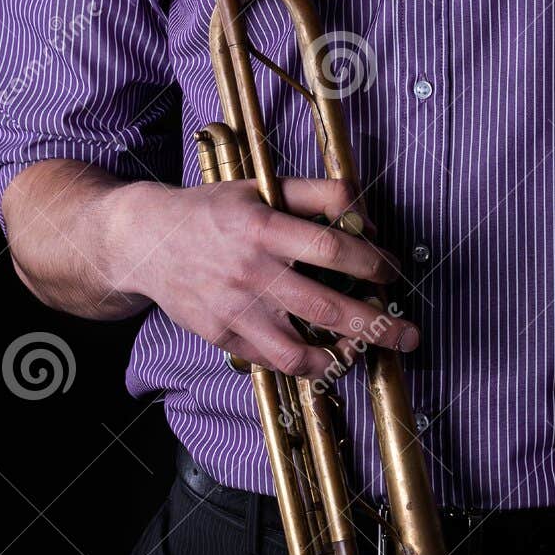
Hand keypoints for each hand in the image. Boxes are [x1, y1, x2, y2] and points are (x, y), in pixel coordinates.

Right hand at [118, 176, 416, 381]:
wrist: (146, 242)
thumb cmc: (213, 211)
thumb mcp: (262, 187)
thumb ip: (317, 194)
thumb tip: (365, 213)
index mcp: (263, 227)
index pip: (331, 248)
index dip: (371, 261)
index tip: (391, 271)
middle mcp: (251, 273)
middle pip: (327, 308)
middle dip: (377, 325)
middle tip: (408, 334)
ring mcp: (236, 311)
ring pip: (301, 351)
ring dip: (344, 357)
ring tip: (368, 352)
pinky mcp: (224, 337)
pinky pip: (275, 362)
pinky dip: (307, 366)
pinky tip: (328, 359)